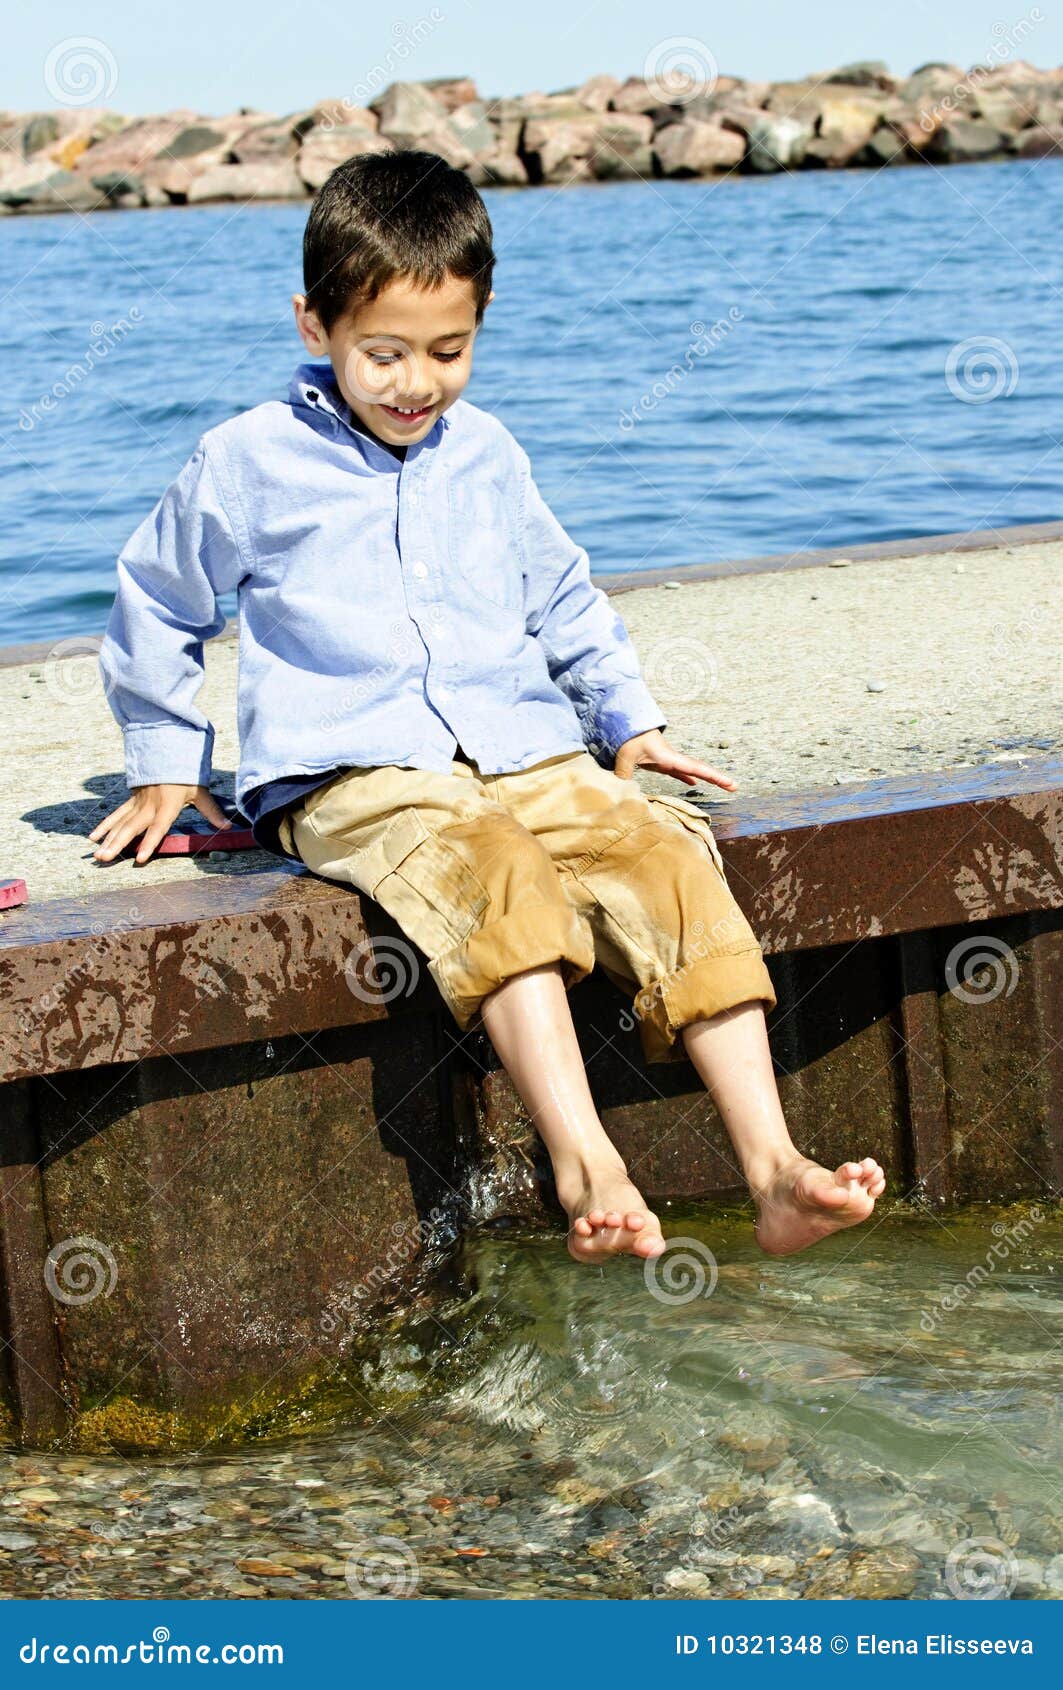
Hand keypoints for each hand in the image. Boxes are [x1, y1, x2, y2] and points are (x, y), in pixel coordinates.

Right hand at [88, 783, 232, 864]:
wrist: (168, 751)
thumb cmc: (186, 774)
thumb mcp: (200, 791)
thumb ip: (212, 812)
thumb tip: (229, 826)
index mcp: (167, 806)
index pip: (157, 828)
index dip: (148, 843)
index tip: (138, 858)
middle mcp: (149, 806)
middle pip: (131, 828)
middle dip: (117, 844)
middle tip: (104, 859)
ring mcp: (138, 803)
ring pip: (120, 823)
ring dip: (108, 839)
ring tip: (97, 854)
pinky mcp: (132, 800)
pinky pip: (116, 814)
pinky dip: (105, 825)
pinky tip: (94, 837)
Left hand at [612, 728, 736, 791]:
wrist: (623, 724)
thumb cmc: (626, 738)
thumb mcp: (625, 757)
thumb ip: (624, 775)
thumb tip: (623, 791)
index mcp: (669, 757)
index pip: (695, 768)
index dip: (713, 776)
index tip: (729, 783)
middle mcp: (673, 758)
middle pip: (700, 768)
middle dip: (718, 777)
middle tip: (735, 787)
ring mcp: (669, 760)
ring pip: (693, 770)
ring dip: (707, 777)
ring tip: (724, 785)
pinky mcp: (661, 762)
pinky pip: (679, 771)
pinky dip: (687, 778)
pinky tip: (693, 784)